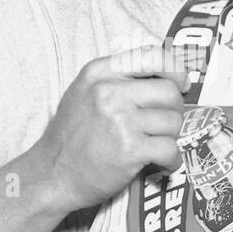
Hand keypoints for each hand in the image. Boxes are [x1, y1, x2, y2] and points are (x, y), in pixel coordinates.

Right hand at [35, 46, 188, 210]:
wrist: (52, 175)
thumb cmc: (70, 137)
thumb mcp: (83, 93)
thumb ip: (117, 80)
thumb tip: (165, 76)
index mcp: (99, 72)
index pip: (151, 56)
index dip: (174, 68)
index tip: (180, 83)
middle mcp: (109, 92)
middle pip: (169, 91)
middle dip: (175, 109)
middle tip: (166, 124)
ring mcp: (120, 120)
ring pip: (173, 121)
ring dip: (172, 137)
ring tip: (157, 146)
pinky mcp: (130, 149)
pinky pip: (171, 149)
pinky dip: (172, 160)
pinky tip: (162, 164)